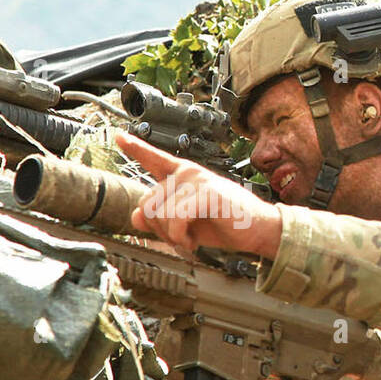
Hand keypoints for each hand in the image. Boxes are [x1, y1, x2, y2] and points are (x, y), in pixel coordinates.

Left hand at [117, 133, 282, 258]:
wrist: (260, 231)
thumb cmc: (228, 225)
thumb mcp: (186, 225)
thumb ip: (160, 219)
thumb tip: (137, 217)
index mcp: (184, 177)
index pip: (155, 159)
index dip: (136, 148)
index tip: (121, 138)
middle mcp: (187, 173)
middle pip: (146, 202)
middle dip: (158, 228)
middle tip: (178, 237)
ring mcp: (196, 179)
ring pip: (158, 213)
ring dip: (171, 235)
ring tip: (189, 239)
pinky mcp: (206, 192)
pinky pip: (175, 218)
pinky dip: (180, 236)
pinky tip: (192, 241)